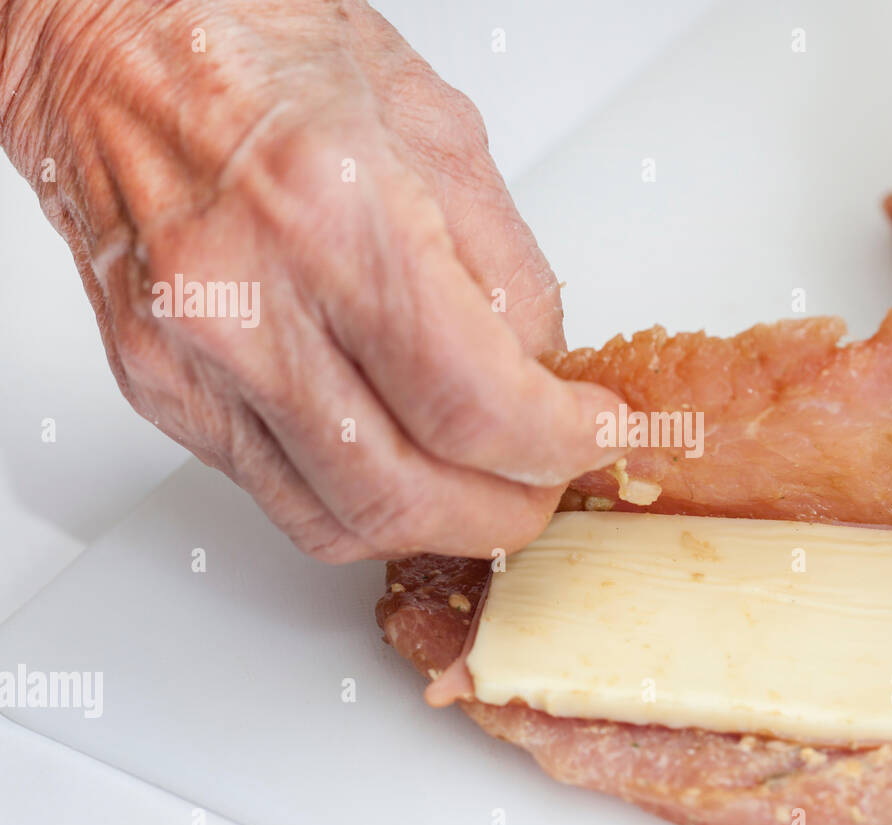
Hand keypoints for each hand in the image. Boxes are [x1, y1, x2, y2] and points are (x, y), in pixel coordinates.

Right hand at [0, 0, 618, 560]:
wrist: (112, 44)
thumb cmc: (260, 51)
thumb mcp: (438, 128)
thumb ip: (508, 268)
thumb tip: (548, 375)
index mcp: (336, 217)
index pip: (473, 404)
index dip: (558, 445)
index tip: (598, 437)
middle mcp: (249, 302)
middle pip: (404, 493)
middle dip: (505, 513)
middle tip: (548, 482)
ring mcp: (192, 358)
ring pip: (337, 521)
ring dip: (436, 527)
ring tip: (484, 487)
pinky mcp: (157, 389)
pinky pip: (276, 495)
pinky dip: (360, 502)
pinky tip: (402, 463)